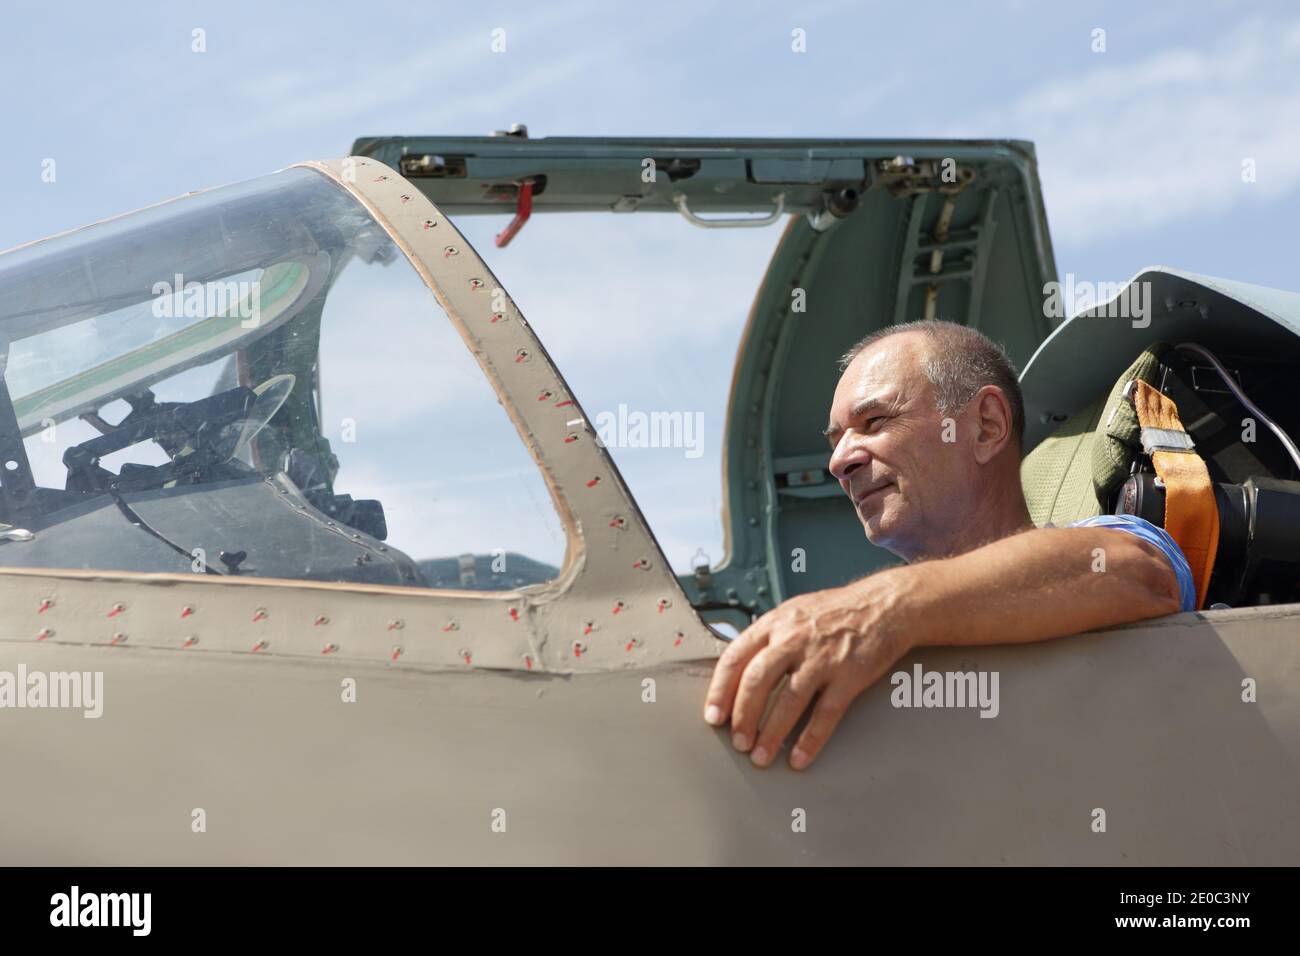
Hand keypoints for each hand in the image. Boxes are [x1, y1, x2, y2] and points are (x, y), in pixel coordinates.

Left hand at [702, 571, 914, 769]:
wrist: (884, 605)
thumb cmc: (835, 612)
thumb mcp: (792, 613)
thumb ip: (766, 639)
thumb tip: (738, 671)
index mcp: (774, 623)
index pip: (735, 658)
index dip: (720, 691)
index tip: (713, 717)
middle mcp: (794, 638)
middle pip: (756, 681)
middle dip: (743, 717)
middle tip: (738, 742)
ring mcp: (822, 657)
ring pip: (788, 701)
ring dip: (771, 734)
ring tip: (761, 757)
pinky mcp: (849, 675)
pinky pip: (825, 714)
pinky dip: (810, 739)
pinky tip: (799, 758)